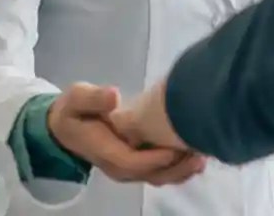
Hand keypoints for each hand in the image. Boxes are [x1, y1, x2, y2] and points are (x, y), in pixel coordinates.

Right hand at [47, 82, 205, 185]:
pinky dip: (181, 167)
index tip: (176, 145)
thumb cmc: (74, 111)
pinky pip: (162, 172)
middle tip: (200, 149)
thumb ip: (92, 98)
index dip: (155, 157)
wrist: (68, 128)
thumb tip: (113, 96)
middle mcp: (119, 168)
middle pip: (152, 174)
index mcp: (105, 153)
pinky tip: (199, 154)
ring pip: (160, 177)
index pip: (132, 162)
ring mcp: (131, 170)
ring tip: (205, 151)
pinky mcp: (140, 165)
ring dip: (183, 168)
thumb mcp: (76, 99)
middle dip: (177, 166)